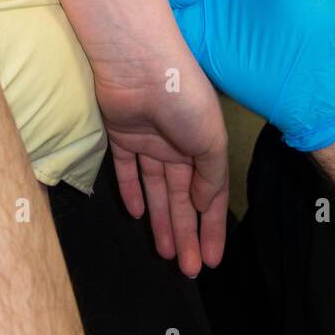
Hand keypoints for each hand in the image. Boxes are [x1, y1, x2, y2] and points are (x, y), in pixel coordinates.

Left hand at [93, 45, 228, 277]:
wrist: (140, 65)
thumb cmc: (184, 98)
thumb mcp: (211, 140)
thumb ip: (210, 178)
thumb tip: (203, 205)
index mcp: (204, 145)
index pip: (210, 195)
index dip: (212, 227)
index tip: (213, 260)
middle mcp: (178, 145)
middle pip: (181, 199)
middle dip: (186, 233)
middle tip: (189, 269)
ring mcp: (149, 141)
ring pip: (156, 190)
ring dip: (160, 221)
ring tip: (166, 254)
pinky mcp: (121, 135)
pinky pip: (126, 170)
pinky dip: (131, 191)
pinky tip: (137, 215)